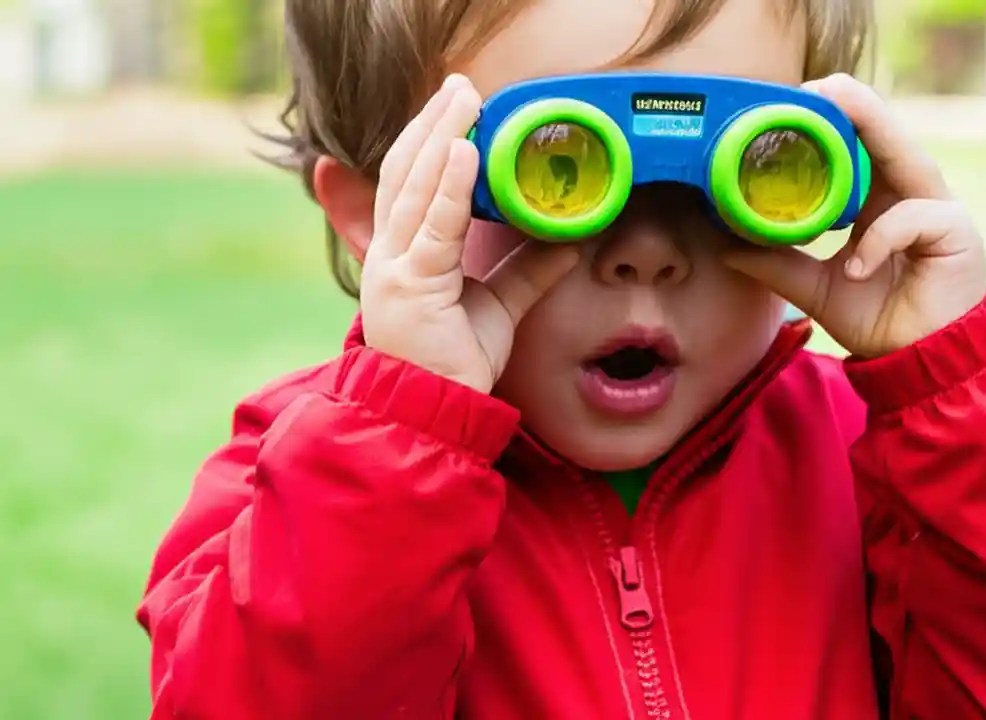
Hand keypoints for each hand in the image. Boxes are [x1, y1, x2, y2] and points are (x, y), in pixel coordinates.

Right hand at [360, 75, 579, 392]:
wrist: (436, 414)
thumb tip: (568, 241)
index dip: (428, 140)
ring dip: (440, 137)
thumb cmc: (455, 364)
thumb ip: (527, 272)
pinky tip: (464, 153)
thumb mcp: (499, 307)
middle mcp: (390, 254)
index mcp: (402, 254)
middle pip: (406, 172)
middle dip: (433, 124)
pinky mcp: (411, 287)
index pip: (409, 182)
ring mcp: (395, 269)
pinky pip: (433, 228)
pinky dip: (449, 187)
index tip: (455, 106)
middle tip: (461, 85)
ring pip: (414, 189)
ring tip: (464, 100)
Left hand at [721, 74, 985, 358]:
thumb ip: (778, 264)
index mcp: (881, 200)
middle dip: (853, 104)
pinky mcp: (957, 232)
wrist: (920, 364)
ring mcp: (938, 209)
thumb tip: (726, 245)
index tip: (791, 102)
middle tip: (813, 87)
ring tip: (835, 110)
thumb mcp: (816, 288)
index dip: (831, 120)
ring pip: (907, 156)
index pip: (859, 146)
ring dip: (872, 129)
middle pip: (885, 135)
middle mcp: (910, 195)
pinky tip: (856, 268)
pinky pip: (911, 219)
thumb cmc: (880, 320)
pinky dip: (879, 238)